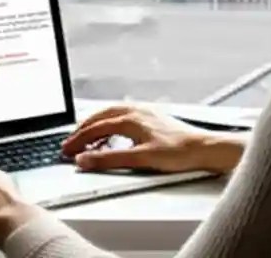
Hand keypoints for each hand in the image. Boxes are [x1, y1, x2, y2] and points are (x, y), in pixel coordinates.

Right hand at [62, 105, 243, 173]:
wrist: (205, 148)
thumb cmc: (179, 152)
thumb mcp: (141, 159)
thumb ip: (110, 159)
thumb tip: (84, 160)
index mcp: (130, 118)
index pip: (95, 128)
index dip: (77, 140)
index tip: (65, 150)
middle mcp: (135, 111)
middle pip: (99, 118)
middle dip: (82, 131)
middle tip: (69, 144)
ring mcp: (144, 113)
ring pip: (110, 115)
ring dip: (95, 126)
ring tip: (85, 139)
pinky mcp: (152, 118)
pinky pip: (122, 118)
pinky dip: (109, 126)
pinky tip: (111, 136)